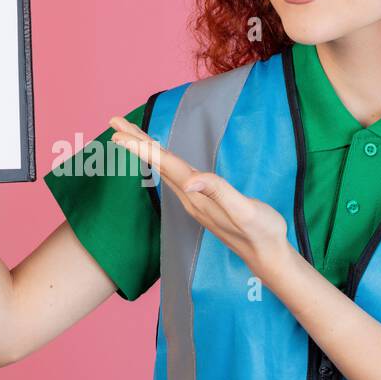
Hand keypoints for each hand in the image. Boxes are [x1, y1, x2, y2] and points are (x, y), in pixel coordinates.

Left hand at [108, 115, 290, 279]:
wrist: (267, 255)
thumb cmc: (260, 232)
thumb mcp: (243, 210)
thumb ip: (218, 192)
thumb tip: (190, 181)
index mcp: (196, 195)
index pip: (164, 165)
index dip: (141, 148)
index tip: (118, 135)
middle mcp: (190, 197)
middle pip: (157, 164)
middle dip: (136, 143)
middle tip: (113, 123)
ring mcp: (195, 200)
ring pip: (164, 169)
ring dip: (146, 150)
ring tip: (130, 135)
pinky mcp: (202, 202)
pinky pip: (174, 175)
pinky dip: (162, 161)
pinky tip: (161, 158)